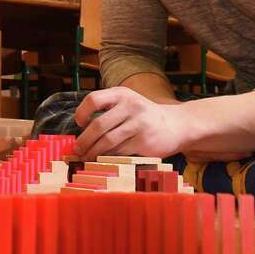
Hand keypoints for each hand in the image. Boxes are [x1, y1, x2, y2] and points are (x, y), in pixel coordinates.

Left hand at [73, 86, 187, 160]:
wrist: (177, 125)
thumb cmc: (144, 116)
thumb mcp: (128, 103)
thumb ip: (107, 110)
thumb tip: (80, 129)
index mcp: (122, 94)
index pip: (93, 99)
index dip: (82, 112)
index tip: (79, 124)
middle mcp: (131, 106)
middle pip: (98, 124)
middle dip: (84, 140)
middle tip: (78, 149)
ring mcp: (139, 123)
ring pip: (108, 141)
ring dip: (94, 152)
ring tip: (87, 157)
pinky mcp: (144, 141)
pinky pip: (120, 151)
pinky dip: (109, 157)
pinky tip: (104, 159)